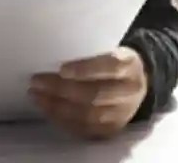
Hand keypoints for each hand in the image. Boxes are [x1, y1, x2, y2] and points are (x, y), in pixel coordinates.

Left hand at [29, 47, 147, 139]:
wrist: (139, 84)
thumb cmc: (115, 63)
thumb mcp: (110, 49)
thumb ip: (89, 53)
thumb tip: (52, 58)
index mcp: (129, 65)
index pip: (109, 66)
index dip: (85, 69)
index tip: (61, 68)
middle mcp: (129, 91)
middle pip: (95, 94)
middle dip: (62, 89)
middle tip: (37, 82)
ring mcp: (122, 113)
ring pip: (89, 114)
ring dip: (58, 107)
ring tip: (37, 97)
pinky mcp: (113, 129)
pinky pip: (86, 129)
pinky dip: (64, 120)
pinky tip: (48, 110)